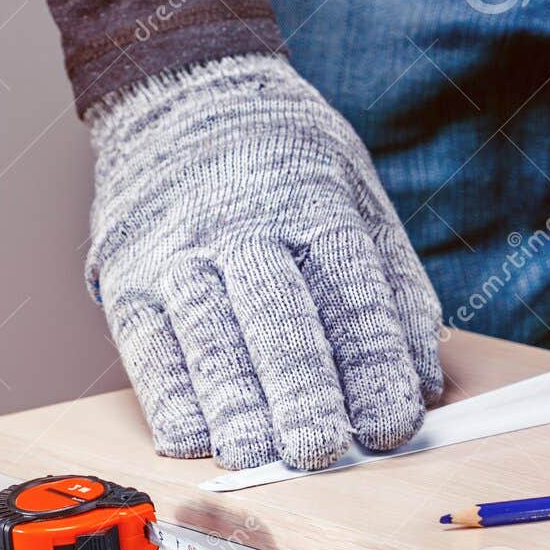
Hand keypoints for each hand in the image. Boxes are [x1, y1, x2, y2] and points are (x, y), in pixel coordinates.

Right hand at [87, 54, 441, 469]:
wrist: (184, 93)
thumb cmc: (288, 165)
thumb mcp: (360, 199)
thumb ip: (395, 291)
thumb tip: (423, 383)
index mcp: (315, 206)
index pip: (352, 296)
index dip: (373, 367)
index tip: (390, 426)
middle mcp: (242, 227)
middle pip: (278, 319)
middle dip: (301, 392)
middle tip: (321, 450)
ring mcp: (178, 252)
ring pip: (209, 339)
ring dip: (234, 407)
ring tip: (258, 456)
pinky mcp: (127, 276)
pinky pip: (147, 347)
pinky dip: (170, 400)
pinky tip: (196, 439)